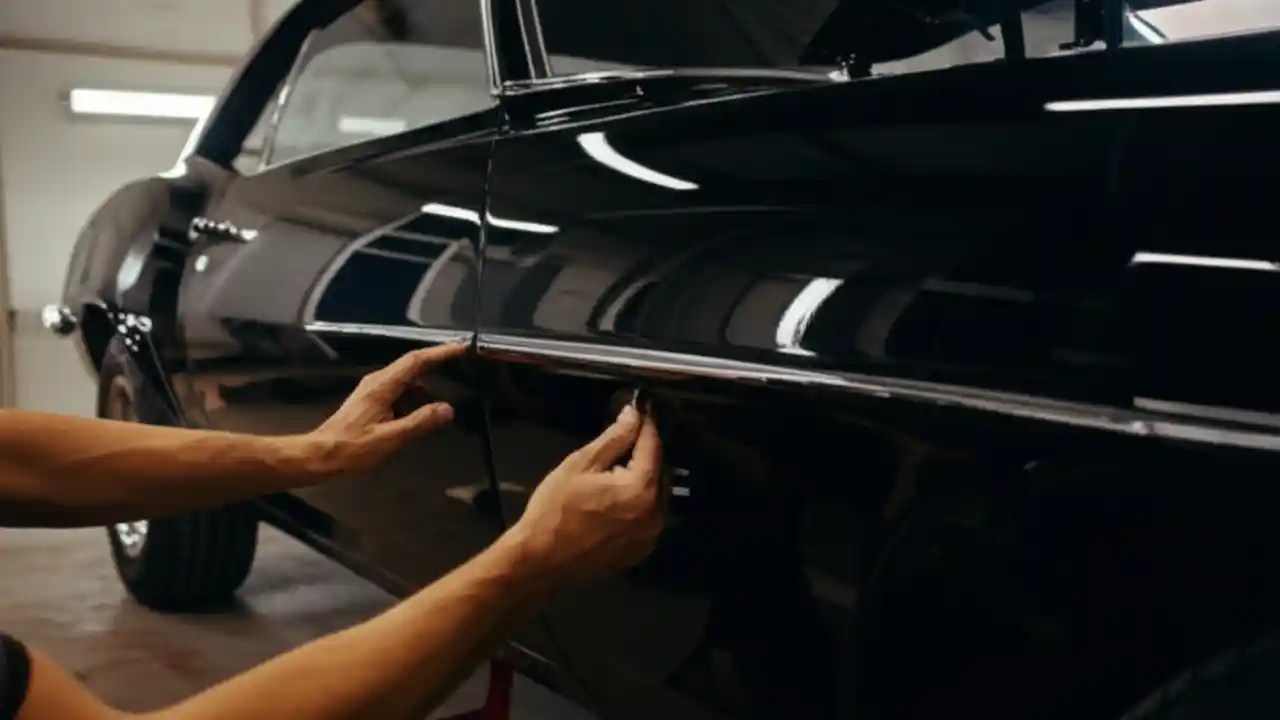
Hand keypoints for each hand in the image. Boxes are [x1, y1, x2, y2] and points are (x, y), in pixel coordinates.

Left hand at [303, 343, 466, 475]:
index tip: (462, 348)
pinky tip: (423, 416)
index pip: (416, 361)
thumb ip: (420, 422)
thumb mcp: (390, 438)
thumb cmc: (353, 448)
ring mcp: (373, 391)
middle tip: (464, 365)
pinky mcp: (371, 402)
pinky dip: (415, 399)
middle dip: (438, 363)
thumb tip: (448, 408)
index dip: (440, 352)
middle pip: (412, 366)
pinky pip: (399, 393)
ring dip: (427, 387)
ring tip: (447, 399)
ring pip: (407, 382)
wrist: (320, 456)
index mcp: (382, 386)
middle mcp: (378, 382)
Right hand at [508, 404, 663, 586]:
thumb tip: (634, 415)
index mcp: (643, 489)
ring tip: (619, 467)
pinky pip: (649, 516)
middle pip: (661, 470)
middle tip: (626, 437)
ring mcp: (650, 536)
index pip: (653, 446)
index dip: (646, 424)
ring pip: (657, 495)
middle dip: (646, 452)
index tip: (641, 408)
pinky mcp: (641, 551)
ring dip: (645, 477)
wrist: (540, 562)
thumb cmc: (555, 509)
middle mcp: (656, 514)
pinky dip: (640, 501)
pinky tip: (617, 498)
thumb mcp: (581, 465)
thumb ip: (614, 438)